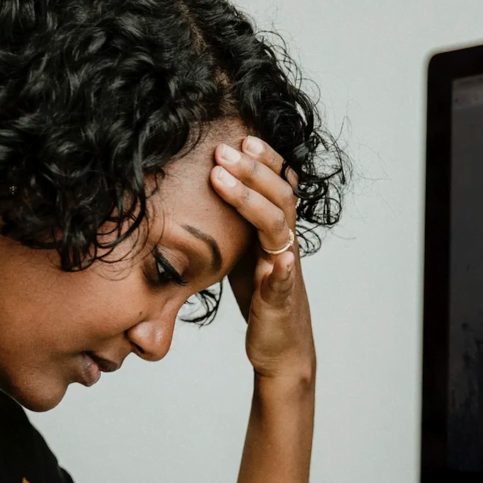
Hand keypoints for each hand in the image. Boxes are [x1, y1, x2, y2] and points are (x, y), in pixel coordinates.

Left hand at [211, 136, 315, 383]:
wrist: (281, 345)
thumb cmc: (259, 295)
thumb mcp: (243, 251)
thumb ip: (234, 223)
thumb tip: (197, 192)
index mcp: (275, 231)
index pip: (277, 185)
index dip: (262, 160)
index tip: (237, 137)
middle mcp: (285, 244)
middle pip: (279, 197)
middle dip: (251, 170)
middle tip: (222, 149)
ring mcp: (285, 271)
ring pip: (278, 228)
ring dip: (252, 201)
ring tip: (223, 179)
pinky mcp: (279, 301)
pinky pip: (284, 283)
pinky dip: (282, 272)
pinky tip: (279, 262)